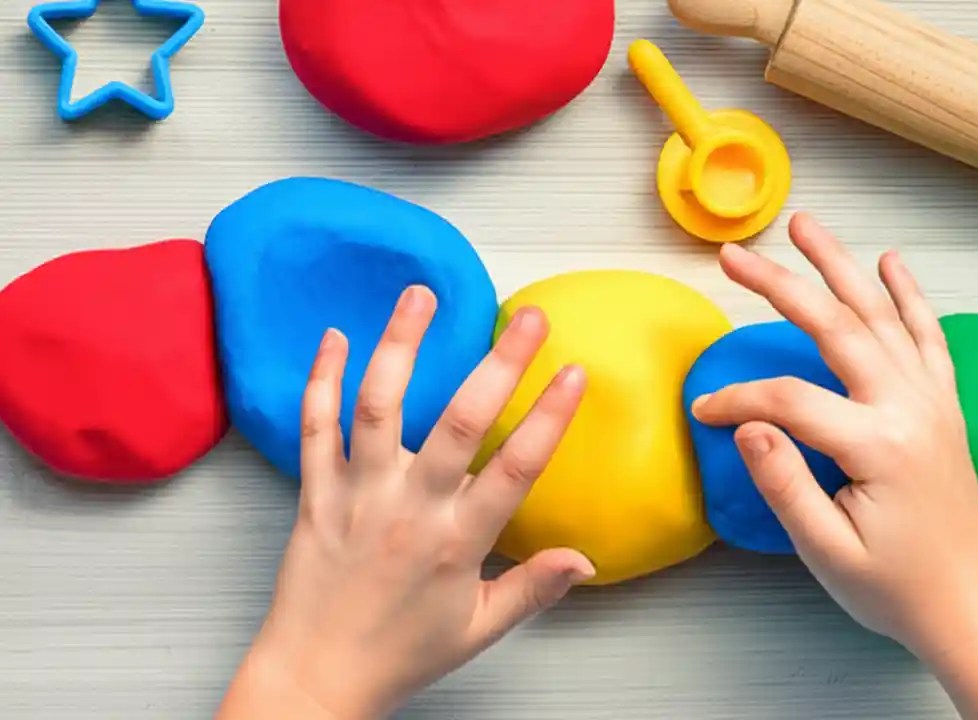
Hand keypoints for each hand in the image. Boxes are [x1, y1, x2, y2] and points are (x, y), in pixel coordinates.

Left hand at [218, 286, 593, 718]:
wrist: (314, 680)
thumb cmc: (397, 655)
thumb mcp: (478, 630)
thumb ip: (532, 588)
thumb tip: (585, 560)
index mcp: (455, 544)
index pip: (516, 470)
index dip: (550, 418)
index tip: (575, 373)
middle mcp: (408, 510)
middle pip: (460, 423)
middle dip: (499, 364)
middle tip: (527, 317)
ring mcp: (357, 496)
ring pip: (378, 406)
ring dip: (401, 344)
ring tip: (422, 295)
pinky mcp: (313, 494)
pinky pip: (314, 427)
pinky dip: (321, 378)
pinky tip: (335, 337)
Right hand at [692, 213, 977, 654]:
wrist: (969, 606)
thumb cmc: (895, 588)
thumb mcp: (827, 552)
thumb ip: (784, 484)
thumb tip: (745, 424)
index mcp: (879, 446)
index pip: (789, 401)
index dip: (738, 400)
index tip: (703, 410)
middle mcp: (911, 408)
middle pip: (837, 328)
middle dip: (781, 285)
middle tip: (735, 256)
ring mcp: (933, 402)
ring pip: (882, 316)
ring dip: (841, 267)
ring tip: (804, 226)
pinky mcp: (944, 406)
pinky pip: (927, 336)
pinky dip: (910, 295)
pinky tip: (891, 263)